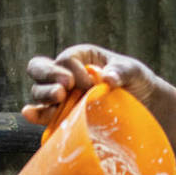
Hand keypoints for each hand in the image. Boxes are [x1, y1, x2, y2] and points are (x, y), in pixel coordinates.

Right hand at [22, 44, 158, 127]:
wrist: (145, 107)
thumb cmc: (137, 81)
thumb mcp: (133, 71)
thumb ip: (120, 72)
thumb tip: (107, 79)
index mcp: (80, 57)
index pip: (65, 60)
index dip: (74, 71)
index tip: (92, 83)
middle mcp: (65, 74)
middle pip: (40, 70)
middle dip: (49, 77)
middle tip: (65, 88)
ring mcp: (63, 96)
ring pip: (39, 92)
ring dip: (45, 96)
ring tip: (59, 99)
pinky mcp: (64, 116)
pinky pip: (44, 115)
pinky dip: (37, 115)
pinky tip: (30, 114)